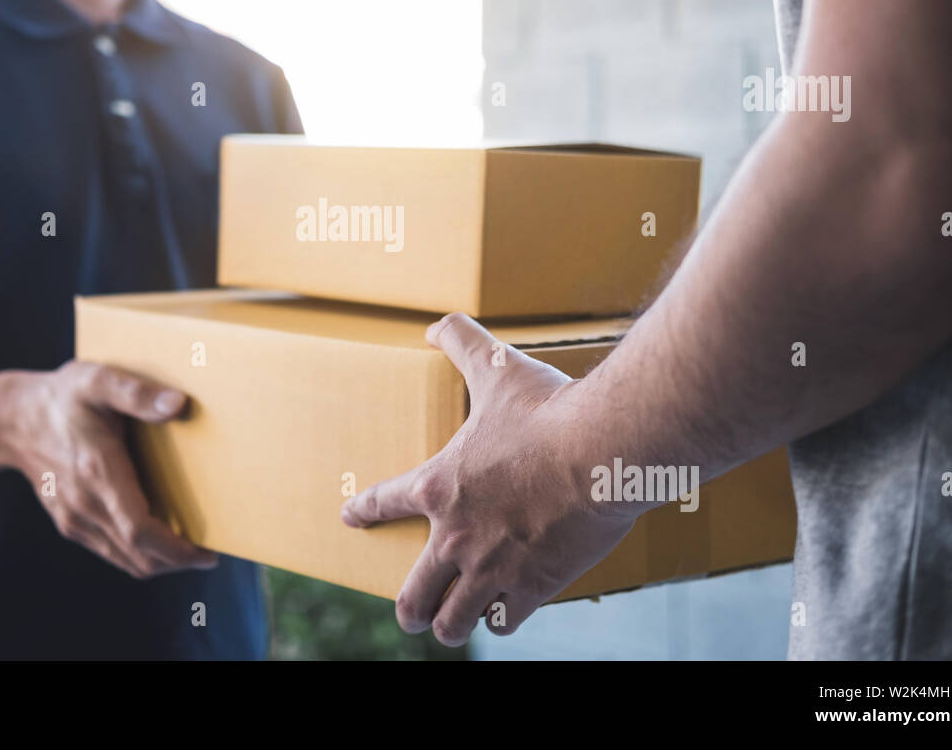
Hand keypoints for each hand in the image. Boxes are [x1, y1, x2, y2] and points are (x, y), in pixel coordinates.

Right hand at [0, 360, 216, 577]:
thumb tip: (178, 404)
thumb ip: (137, 393)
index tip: (206, 553)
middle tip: (207, 553)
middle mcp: (85, 503)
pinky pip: (110, 551)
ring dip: (160, 562)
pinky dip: (137, 554)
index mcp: (98, 471)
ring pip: (124, 560)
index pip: (140, 531)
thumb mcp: (98, 380)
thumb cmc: (61, 397)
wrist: (11, 420)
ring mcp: (74, 518)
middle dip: (177, 561)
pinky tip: (157, 538)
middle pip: (138, 556)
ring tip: (189, 548)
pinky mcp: (70, 523)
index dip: (177, 550)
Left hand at [341, 313, 637, 645]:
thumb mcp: (498, 367)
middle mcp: (456, 536)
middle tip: (411, 614)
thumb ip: (463, 342)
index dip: (365, 511)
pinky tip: (502, 616)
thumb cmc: (549, 411)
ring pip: (453, 620)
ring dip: (449, 625)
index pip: (385, 501)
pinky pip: (504, 621)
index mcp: (440, 486)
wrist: (600, 452)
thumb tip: (438, 324)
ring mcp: (491, 568)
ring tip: (448, 627)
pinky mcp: (532, 588)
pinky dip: (501, 620)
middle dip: (409, 608)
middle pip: (414, 592)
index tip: (350, 517)